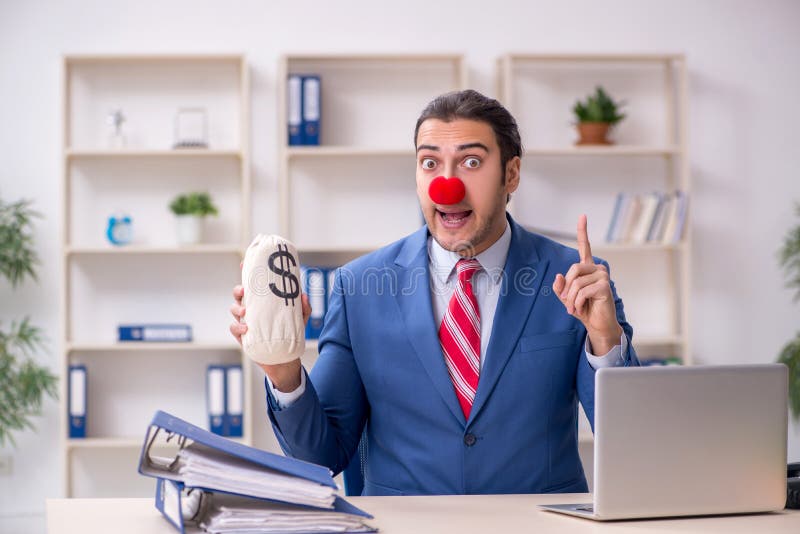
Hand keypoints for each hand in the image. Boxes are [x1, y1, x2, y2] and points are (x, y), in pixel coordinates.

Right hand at [229, 262, 311, 390]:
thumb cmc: (291, 333)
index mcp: (264, 301)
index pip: (253, 284)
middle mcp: (252, 309)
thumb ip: (304, 307)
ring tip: (244, 312)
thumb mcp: (301, 319)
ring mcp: (246, 322)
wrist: (285, 357)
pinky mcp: (243, 336)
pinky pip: (234, 328)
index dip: (246, 272)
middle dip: (238, 290)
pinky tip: (245, 328)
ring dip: (236, 308)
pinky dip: (237, 327)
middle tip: (243, 291)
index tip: (244, 263)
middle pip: (239, 294)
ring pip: (234, 309)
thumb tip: (303, 295)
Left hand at [552, 215, 622, 354]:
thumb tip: (558, 276)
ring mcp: (603, 275)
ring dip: (571, 298)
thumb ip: (560, 287)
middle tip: (566, 302)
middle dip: (566, 287)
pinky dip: (577, 302)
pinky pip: (583, 291)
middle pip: (573, 269)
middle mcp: (597, 268)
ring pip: (577, 282)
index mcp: (587, 268)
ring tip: (572, 308)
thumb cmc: (583, 309)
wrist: (597, 324)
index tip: (583, 216)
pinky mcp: (605, 286)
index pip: (584, 247)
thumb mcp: (566, 297)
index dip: (583, 231)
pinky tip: (579, 309)